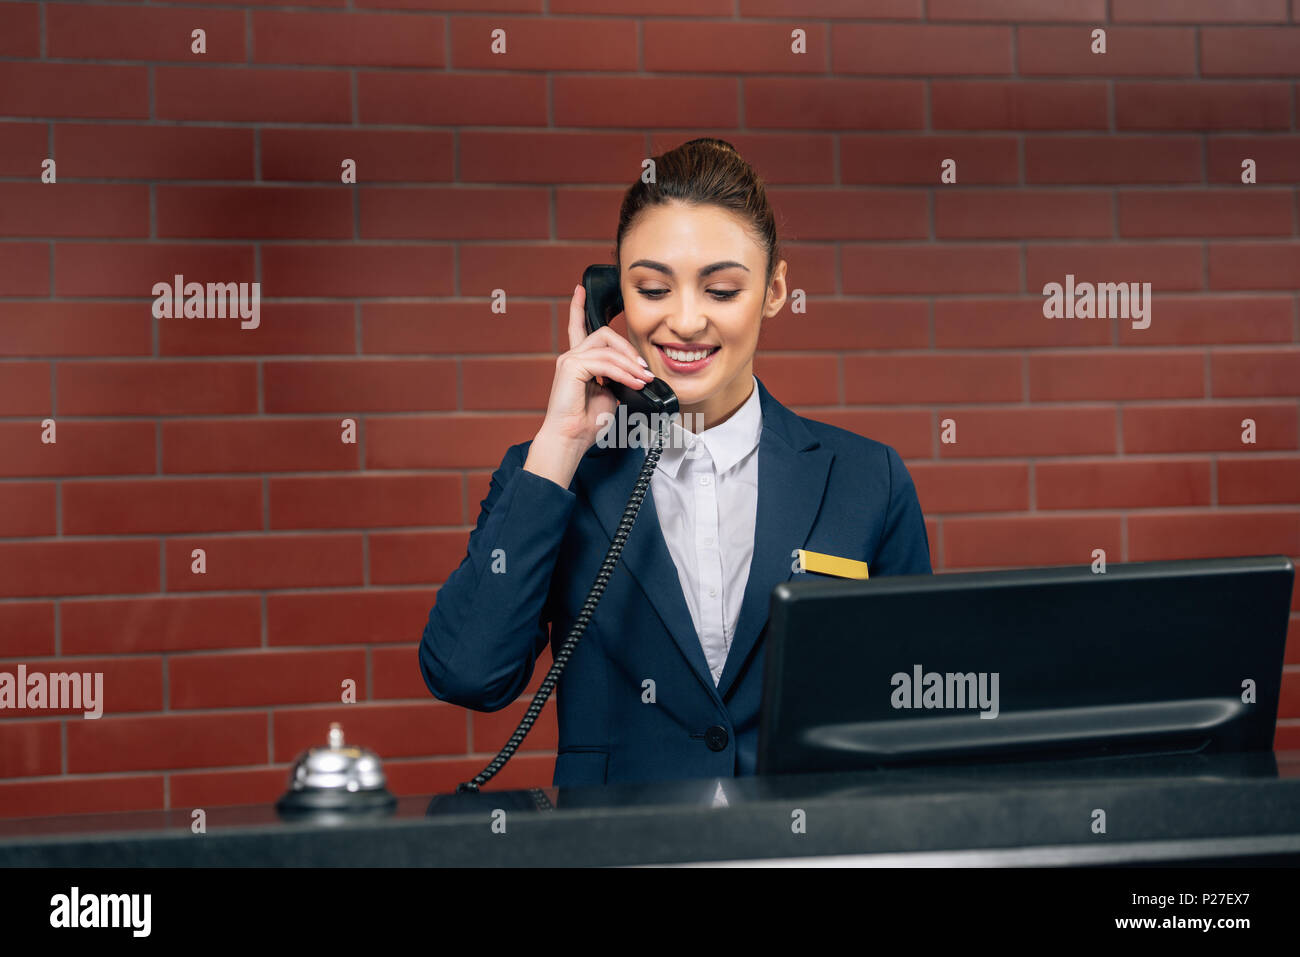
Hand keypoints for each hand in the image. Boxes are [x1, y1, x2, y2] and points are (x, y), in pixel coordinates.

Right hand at [523, 283, 655, 486]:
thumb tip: (638, 374)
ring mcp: (569, 360)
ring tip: (643, 380)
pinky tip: (633, 383)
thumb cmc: (586, 424)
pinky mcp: (570, 367)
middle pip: (605, 335)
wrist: (571, 439)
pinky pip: (604, 363)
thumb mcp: (610, 396)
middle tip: (644, 370)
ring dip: (630, 364)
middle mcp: (571, 357)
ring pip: (607, 348)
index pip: (577, 327)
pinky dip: (623, 373)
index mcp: (578, 362)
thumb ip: (619, 378)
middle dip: (629, 349)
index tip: (580, 289)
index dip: (578, 307)